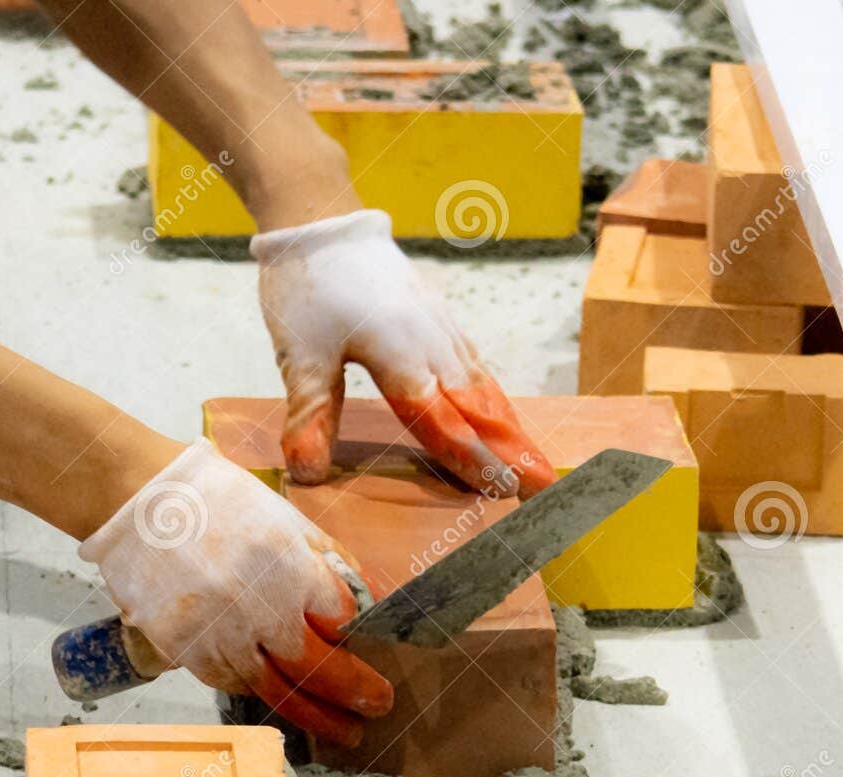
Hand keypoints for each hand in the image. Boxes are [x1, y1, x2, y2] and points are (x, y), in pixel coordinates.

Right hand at [79, 440, 392, 745]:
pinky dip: (262, 691)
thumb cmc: (222, 502)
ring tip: (343, 730)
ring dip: (313, 715)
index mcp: (287, 569)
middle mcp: (254, 609)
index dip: (360, 639)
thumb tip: (370, 602)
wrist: (138, 502)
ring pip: (273, 690)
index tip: (375, 652)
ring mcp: (216, 635)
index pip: (341, 622)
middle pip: (315, 669)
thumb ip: (332, 563)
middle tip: (380, 707)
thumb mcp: (289, 521)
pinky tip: (284, 696)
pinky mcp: (185, 649)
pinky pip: (232, 684)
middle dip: (354, 693)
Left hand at [252, 209, 557, 496]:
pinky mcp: (438, 319)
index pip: (444, 422)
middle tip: (543, 485)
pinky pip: (475, 365)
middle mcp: (431, 344)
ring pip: (483, 387)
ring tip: (534, 459)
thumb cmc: (307, 286)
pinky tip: (501, 413)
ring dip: (510, 426)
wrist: (321, 221)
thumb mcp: (300, 355)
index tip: (502, 490)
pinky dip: (494, 397)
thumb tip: (308, 473)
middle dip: (512, 450)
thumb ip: (312, 415)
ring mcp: (439, 329)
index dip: (473, 460)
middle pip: (479, 408)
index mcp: (401, 357)